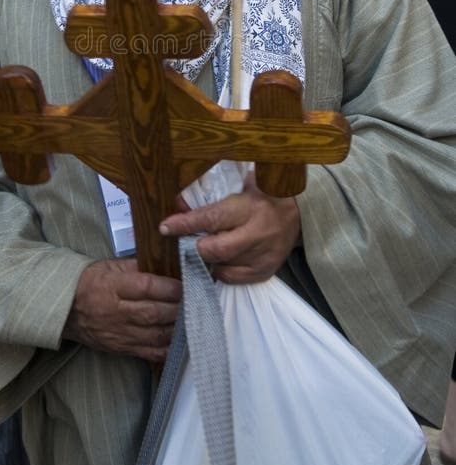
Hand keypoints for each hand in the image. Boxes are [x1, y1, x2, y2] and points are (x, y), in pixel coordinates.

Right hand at [63, 257, 181, 362]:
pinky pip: (149, 353)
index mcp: (113, 287)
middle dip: (178, 308)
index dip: (169, 287)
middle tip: (195, 302)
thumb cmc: (90, 282)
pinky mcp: (121, 349)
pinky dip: (167, 349)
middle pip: (154, 313)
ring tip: (192, 320)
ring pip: (155, 335)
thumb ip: (137, 266)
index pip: (146, 287)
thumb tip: (166, 265)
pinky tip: (181, 342)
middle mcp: (116, 312)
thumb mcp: (110, 266)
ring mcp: (119, 334)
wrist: (65, 310)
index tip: (186, 284)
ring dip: (177, 329)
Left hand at [159, 172, 300, 284]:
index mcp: (251, 207)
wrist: (299, 212)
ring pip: (223, 266)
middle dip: (196, 248)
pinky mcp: (265, 271)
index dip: (185, 224)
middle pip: (217, 249)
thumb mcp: (240, 186)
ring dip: (208, 259)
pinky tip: (222, 259)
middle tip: (187, 242)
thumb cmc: (264, 194)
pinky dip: (221, 270)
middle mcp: (258, 233)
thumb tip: (179, 204)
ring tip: (206, 248)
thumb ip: (210, 197)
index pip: (212, 218)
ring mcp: (263, 256)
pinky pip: (233, 278)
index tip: (165, 227)